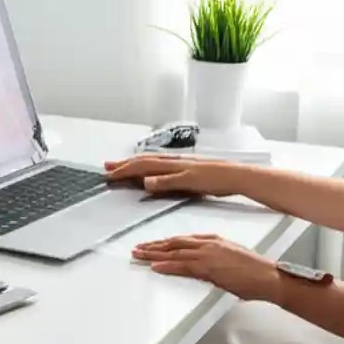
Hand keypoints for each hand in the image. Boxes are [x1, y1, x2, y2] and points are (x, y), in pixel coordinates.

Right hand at [103, 155, 242, 195]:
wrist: (236, 175)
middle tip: (108, 167)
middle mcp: (174, 161)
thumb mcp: (189, 182)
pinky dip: (150, 166)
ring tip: (123, 165)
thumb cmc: (216, 179)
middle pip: (144, 161)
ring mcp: (181, 163)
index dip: (124, 170)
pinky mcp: (187, 168)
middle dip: (125, 164)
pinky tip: (151, 171)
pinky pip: (161, 165)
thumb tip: (145, 181)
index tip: (109, 175)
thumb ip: (167, 182)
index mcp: (172, 164)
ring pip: (152, 161)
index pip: (142, 166)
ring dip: (135, 163)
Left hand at [132, 234, 281, 301]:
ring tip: (139, 255)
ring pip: (174, 252)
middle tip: (138, 248)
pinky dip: (167, 265)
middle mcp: (208, 244)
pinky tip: (154, 266)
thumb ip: (215, 259)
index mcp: (214, 240)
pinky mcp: (208, 268)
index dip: (165, 242)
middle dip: (154, 246)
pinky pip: (182, 265)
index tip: (152, 245)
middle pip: (175, 243)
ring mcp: (207, 255)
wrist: (266, 276)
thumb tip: (202, 266)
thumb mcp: (232, 258)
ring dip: (154, 254)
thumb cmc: (254, 271)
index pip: (183, 239)